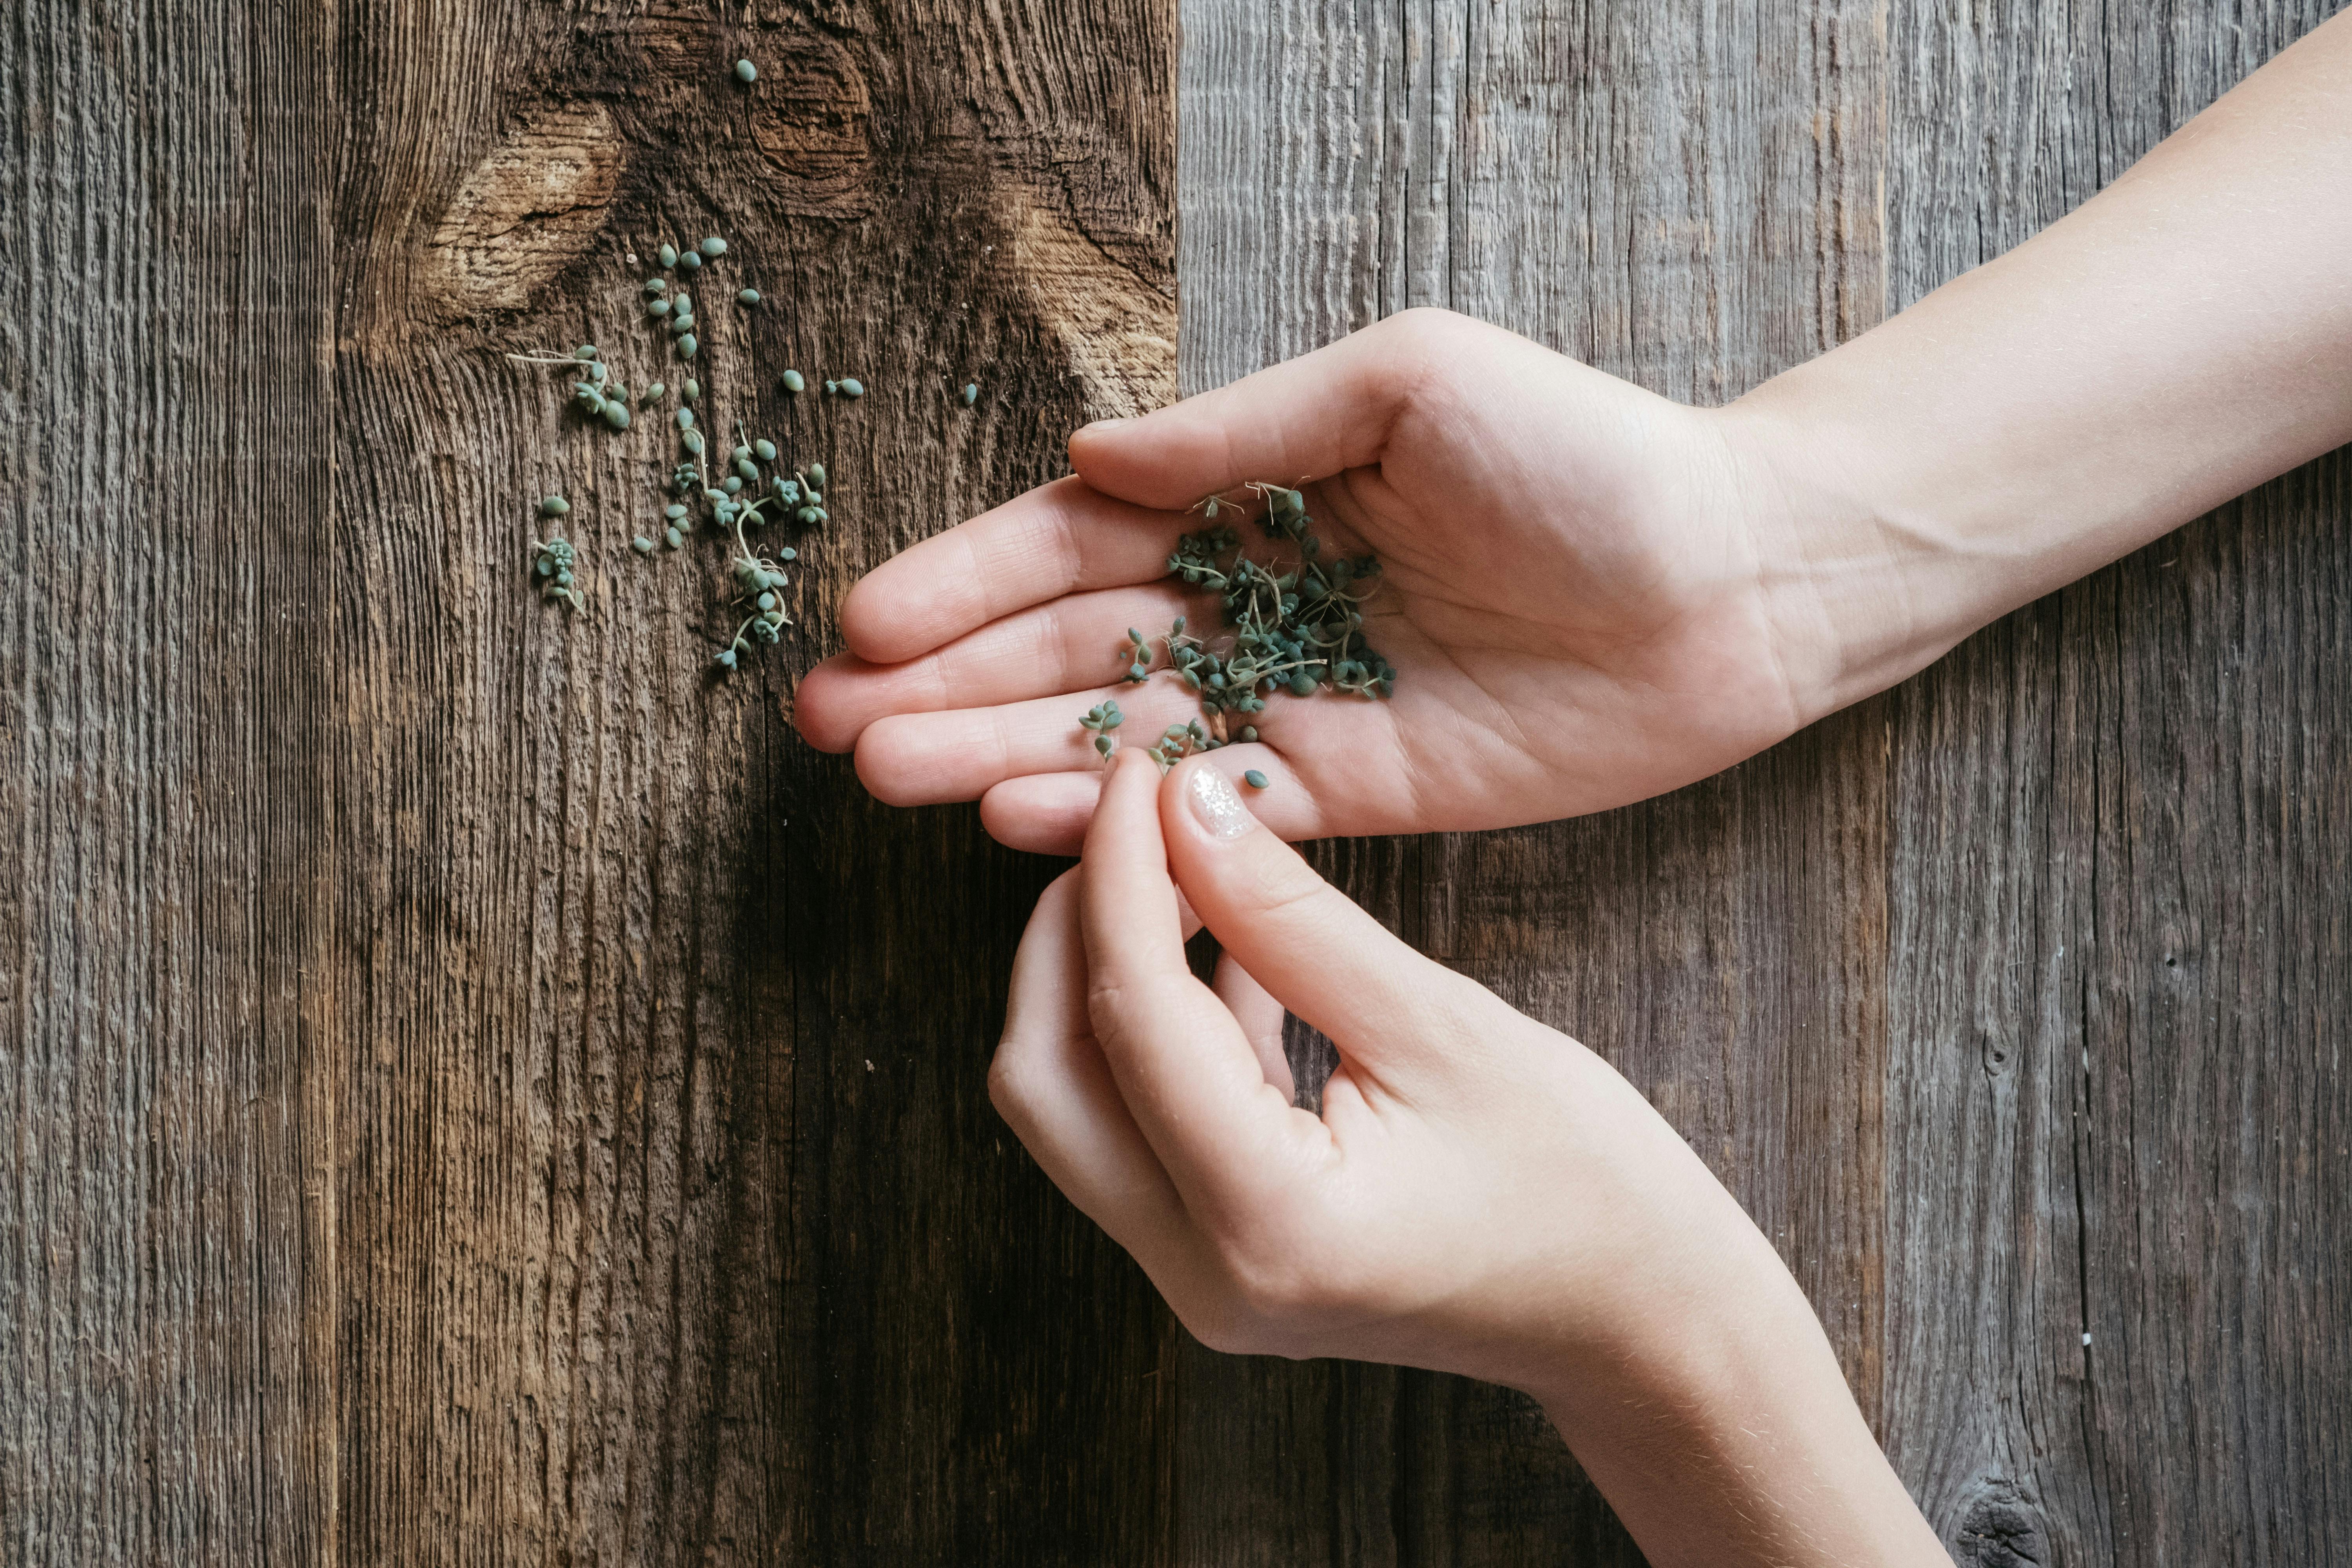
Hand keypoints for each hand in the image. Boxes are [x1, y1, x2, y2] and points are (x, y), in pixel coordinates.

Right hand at [795, 309, 1820, 851]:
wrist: (1736, 576)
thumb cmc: (1584, 451)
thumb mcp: (1404, 383)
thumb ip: (1243, 430)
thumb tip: (1091, 459)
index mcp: (1258, 490)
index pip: (1080, 542)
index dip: (969, 581)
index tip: (865, 624)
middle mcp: (1257, 599)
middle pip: (1072, 651)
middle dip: (947, 686)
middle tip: (832, 731)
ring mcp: (1296, 701)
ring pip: (1117, 741)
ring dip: (999, 762)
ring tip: (887, 779)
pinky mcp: (1352, 789)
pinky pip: (1212, 813)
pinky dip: (1122, 825)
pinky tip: (1024, 828)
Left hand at [989, 750, 1945, 1566]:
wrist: (1635, 1319)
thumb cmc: (1582, 1181)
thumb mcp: (1441, 1025)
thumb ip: (1294, 919)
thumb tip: (1187, 806)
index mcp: (1267, 1225)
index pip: (1131, 1019)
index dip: (1117, 876)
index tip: (1135, 775)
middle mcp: (1201, 1274)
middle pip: (1045, 1079)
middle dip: (1068, 933)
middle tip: (1134, 821)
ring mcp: (1196, 1278)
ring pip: (1073, 1102)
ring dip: (1102, 975)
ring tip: (1174, 863)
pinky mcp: (1212, 1254)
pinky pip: (1133, 1124)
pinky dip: (1150, 1026)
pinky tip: (1216, 943)